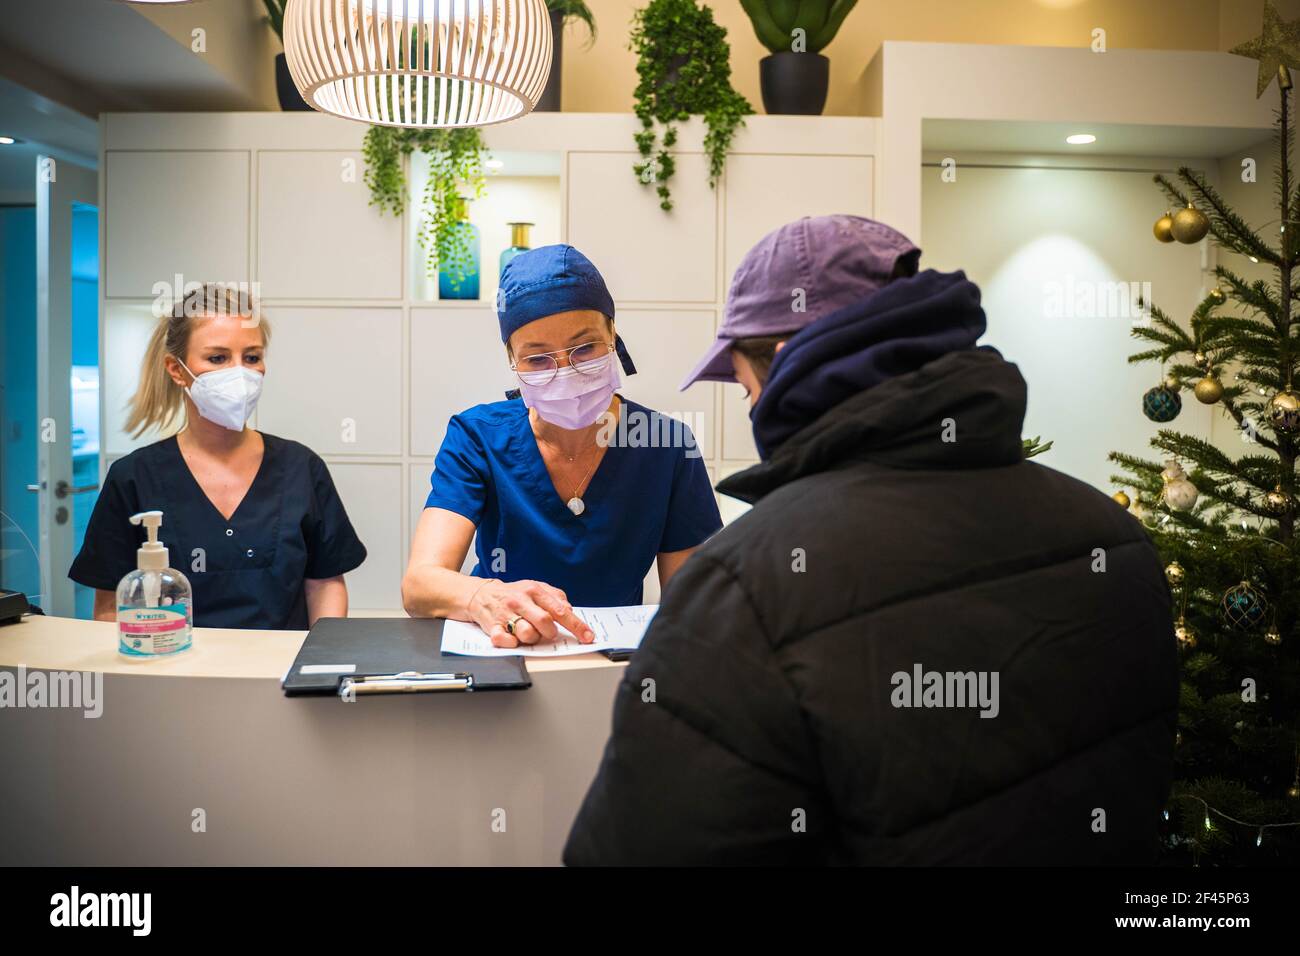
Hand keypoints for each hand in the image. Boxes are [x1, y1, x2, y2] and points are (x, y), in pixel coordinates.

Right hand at [466, 579, 595, 647]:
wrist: (480, 594)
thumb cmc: (512, 594)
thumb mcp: (535, 587)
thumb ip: (555, 597)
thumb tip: (569, 610)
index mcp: (534, 590)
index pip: (560, 610)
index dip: (576, 625)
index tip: (588, 636)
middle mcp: (520, 601)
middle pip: (545, 623)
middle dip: (550, 633)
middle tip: (547, 633)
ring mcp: (505, 614)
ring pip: (527, 634)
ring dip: (532, 639)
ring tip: (527, 632)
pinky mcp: (492, 627)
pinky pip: (506, 641)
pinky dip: (512, 644)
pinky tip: (513, 638)